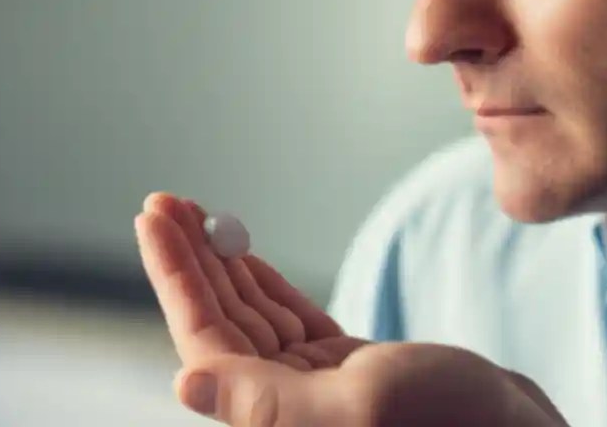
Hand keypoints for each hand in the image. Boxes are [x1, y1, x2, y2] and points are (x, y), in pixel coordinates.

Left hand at [135, 193, 567, 425]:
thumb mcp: (358, 406)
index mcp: (277, 421)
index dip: (174, 275)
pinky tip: (246, 256)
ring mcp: (317, 390)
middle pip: (221, 322)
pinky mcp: (349, 375)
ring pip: (254, 318)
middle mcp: (287, 409)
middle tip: (166, 202)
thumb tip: (184, 380)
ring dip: (224, 265)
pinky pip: (292, 322)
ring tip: (196, 215)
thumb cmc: (453, 425)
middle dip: (191, 259)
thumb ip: (265, 398)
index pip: (204, 338)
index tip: (153, 217)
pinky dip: (268, 285)